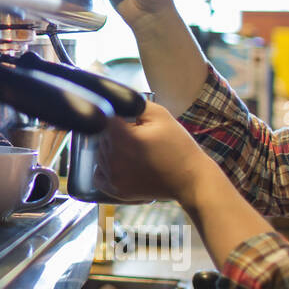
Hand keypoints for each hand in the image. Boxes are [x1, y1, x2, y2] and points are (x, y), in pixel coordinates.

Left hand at [91, 101, 213, 206]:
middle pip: (101, 136)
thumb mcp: (160, 115)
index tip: (128, 119)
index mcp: (122, 137)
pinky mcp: (116, 190)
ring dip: (111, 149)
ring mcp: (113, 176)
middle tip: (139, 136)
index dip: (116, 115)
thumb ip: (132, 103)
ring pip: (99, 153)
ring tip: (136, 151)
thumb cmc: (178, 146)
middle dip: (115, 132)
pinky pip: (98, 175)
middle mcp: (113, 158)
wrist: (190, 179)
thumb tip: (112, 98)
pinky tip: (122, 164)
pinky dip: (105, 168)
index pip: (103, 117)